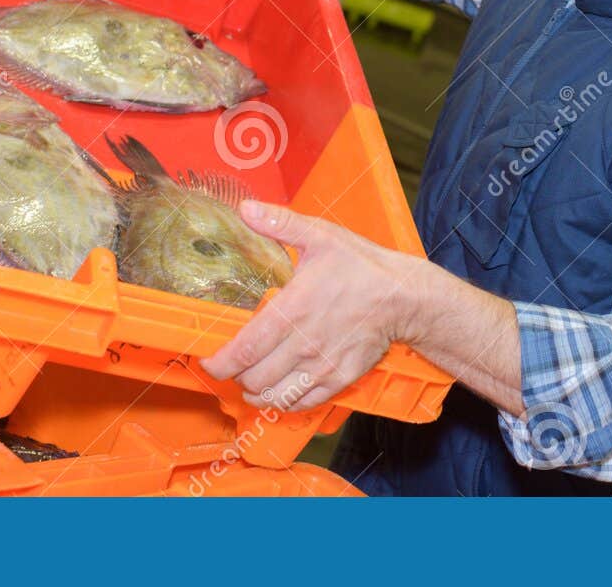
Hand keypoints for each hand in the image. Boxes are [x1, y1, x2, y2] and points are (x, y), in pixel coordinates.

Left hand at [201, 200, 425, 412]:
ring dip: (256, 393)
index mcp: (293, 309)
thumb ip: (280, 223)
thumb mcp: (321, 235)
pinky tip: (279, 388)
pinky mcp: (338, 379)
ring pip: (274, 397)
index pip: (244, 350)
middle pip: (253, 378)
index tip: (208, 362)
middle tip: (233, 365)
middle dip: (236, 375)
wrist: (403, 296)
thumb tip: (245, 208)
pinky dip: (284, 401)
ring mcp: (322, 365)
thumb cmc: (361, 265)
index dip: (219, 363)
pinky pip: (301, 403)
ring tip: (251, 381)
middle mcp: (304, 343)